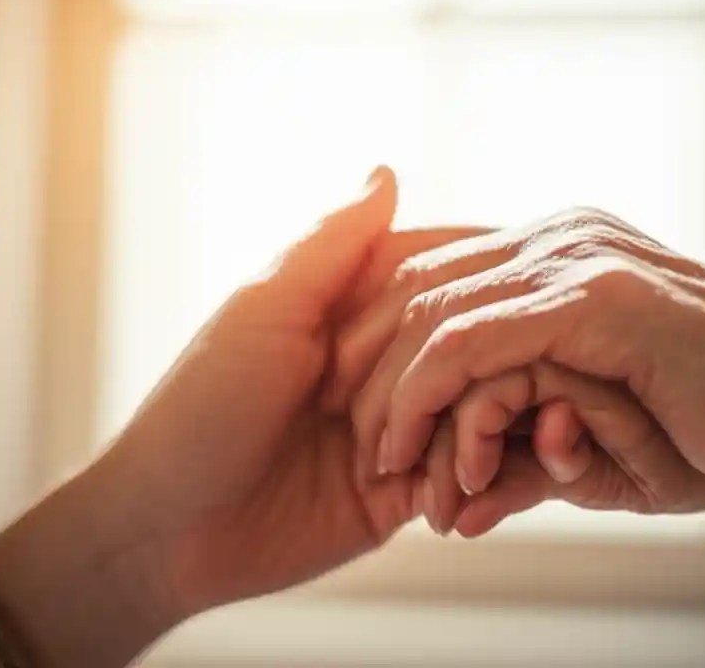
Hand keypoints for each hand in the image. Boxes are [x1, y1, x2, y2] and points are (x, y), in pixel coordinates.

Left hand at [0, 170, 487, 644]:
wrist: (168, 532)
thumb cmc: (201, 407)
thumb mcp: (267, 311)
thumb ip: (332, 245)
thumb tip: (388, 172)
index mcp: (349, 307)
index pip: (440, 270)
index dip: (486, 268)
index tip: (537, 270)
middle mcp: (381, 361)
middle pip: (474, 339)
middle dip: (497, 354)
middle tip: (532, 371)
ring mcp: (397, 427)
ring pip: (480, 408)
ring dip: (491, 420)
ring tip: (503, 437)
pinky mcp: (402, 492)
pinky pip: (463, 474)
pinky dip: (475, 477)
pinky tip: (478, 484)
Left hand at [347, 208, 704, 505]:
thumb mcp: (605, 445)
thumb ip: (529, 456)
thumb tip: (465, 509)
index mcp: (559, 251)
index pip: (431, 274)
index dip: (378, 342)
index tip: (351, 416)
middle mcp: (558, 239)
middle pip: (412, 286)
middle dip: (367, 371)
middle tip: (352, 450)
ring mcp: (576, 260)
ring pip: (431, 314)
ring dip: (392, 399)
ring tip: (381, 472)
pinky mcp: (593, 299)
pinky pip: (473, 342)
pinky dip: (431, 400)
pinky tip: (418, 456)